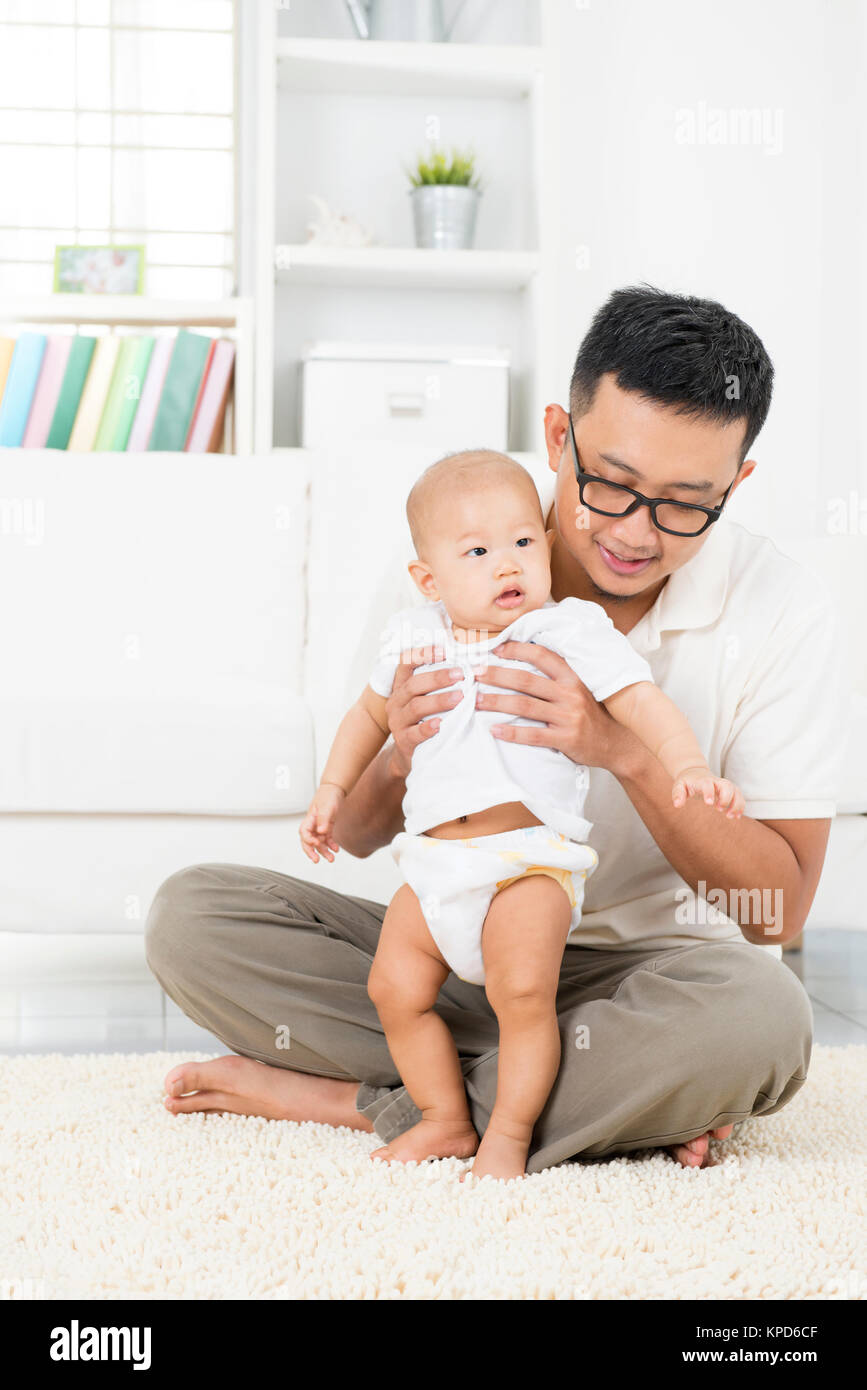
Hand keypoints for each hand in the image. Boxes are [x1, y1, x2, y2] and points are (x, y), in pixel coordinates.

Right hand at [299, 782, 344, 862]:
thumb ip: (323, 819)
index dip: (309, 840)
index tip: (317, 843)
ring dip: (324, 851)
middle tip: (316, 860)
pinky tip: (336, 849)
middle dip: (311, 852)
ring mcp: (320, 826)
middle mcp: (313, 824)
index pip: (304, 832)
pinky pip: (327, 839)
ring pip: (319, 842)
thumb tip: (321, 831)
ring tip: (331, 859)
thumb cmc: (329, 795)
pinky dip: (331, 845)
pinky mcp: (327, 827)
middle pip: (308, 841)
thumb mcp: (327, 807)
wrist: (336, 789)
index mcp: (310, 819)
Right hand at [385, 645, 464, 778]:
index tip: (444, 650)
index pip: (406, 663)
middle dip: (438, 677)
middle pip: (414, 684)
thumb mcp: (426, 699)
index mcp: (402, 686)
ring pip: (416, 707)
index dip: (423, 654)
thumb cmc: (424, 720)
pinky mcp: (404, 741)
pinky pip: (415, 734)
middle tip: (461, 673)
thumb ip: (438, 683)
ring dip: (439, 700)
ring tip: (460, 697)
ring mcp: (398, 722)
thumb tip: (469, 663)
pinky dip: (428, 728)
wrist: (410, 754)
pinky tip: (441, 724)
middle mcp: (396, 701)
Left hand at [472, 639, 632, 773]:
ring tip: (477, 701)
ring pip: (525, 706)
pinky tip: (494, 730)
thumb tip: (524, 661)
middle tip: (476, 673)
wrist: (615, 743)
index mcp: (572, 677)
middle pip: (526, 680)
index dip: (517, 649)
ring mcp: (568, 717)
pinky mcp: (566, 739)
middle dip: (497, 675)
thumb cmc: (591, 714)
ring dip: (497, 702)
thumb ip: (557, 677)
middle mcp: (570, 693)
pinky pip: (533, 735)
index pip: (542, 655)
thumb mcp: (580, 688)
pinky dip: (512, 732)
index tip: (495, 649)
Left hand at [671, 768, 744, 819]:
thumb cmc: (686, 781)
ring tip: (730, 816)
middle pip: (727, 786)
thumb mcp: (679, 786)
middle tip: (719, 810)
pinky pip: (739, 796)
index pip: (708, 784)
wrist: (695, 772)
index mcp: (703, 780)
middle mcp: (716, 781)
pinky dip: (740, 806)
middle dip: (726, 798)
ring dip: (736, 804)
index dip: (709, 792)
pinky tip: (736, 816)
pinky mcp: (730, 791)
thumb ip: (678, 794)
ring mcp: (725, 785)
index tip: (709, 804)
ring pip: (736, 791)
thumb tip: (677, 805)